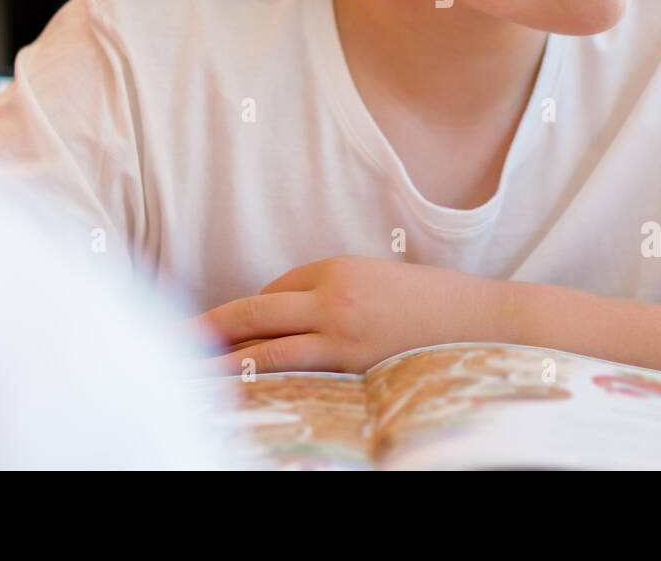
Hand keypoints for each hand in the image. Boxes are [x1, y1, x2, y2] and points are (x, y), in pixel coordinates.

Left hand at [187, 256, 507, 375]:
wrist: (486, 323)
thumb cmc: (437, 305)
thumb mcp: (382, 283)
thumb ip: (339, 294)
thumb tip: (294, 316)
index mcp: (339, 267)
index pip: (275, 291)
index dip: (255, 316)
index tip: (234, 334)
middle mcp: (333, 294)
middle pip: (253, 312)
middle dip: (208, 329)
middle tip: (173, 341)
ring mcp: (341, 332)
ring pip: (264, 346)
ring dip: (222, 362)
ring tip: (188, 376)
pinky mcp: (353, 365)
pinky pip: (293, 375)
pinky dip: (261, 382)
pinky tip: (240, 394)